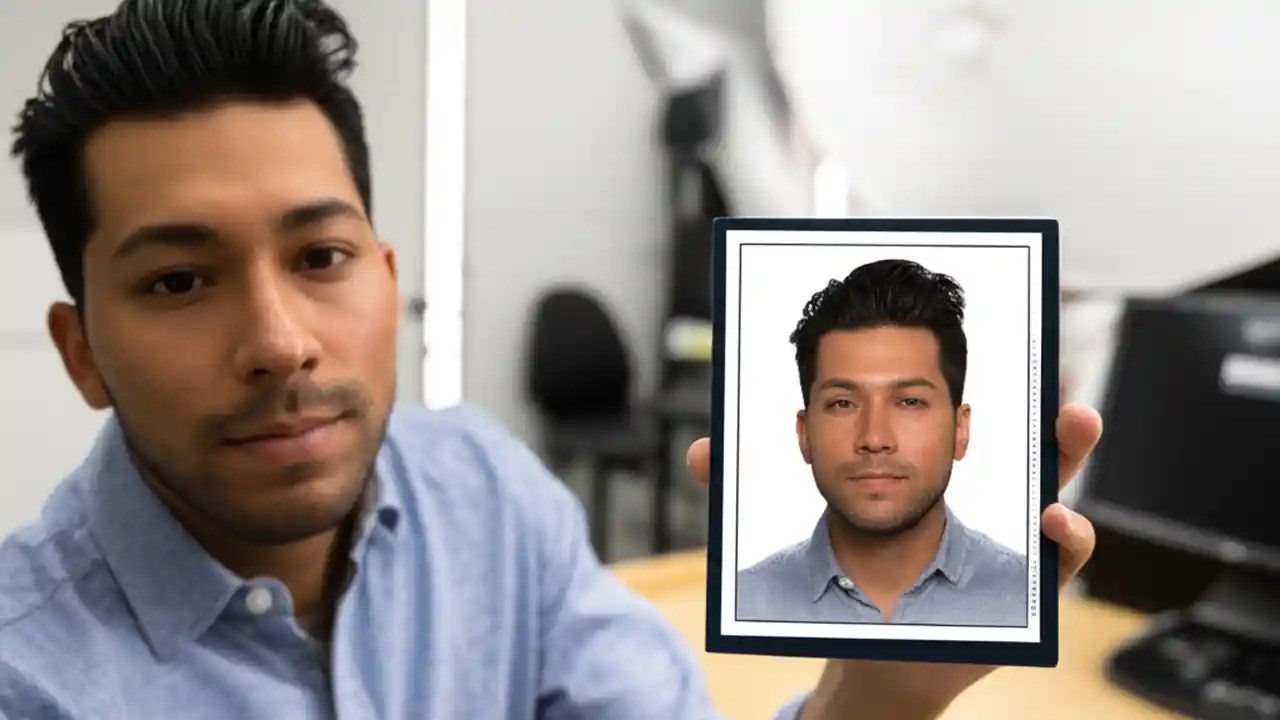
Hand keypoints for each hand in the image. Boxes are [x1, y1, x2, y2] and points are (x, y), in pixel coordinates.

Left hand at [685, 403, 1102, 719]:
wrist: (869, 644)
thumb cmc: (846, 572)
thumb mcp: (805, 516)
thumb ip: (747, 486)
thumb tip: (696, 452)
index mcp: (937, 473)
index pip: (971, 423)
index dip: (990, 390)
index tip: (988, 353)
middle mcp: (988, 506)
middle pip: (1036, 453)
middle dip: (1054, 419)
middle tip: (1067, 387)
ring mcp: (1013, 548)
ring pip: (1061, 494)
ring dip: (1071, 457)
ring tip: (1075, 423)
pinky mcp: (1025, 595)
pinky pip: (1062, 565)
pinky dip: (1069, 539)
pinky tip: (1055, 521)